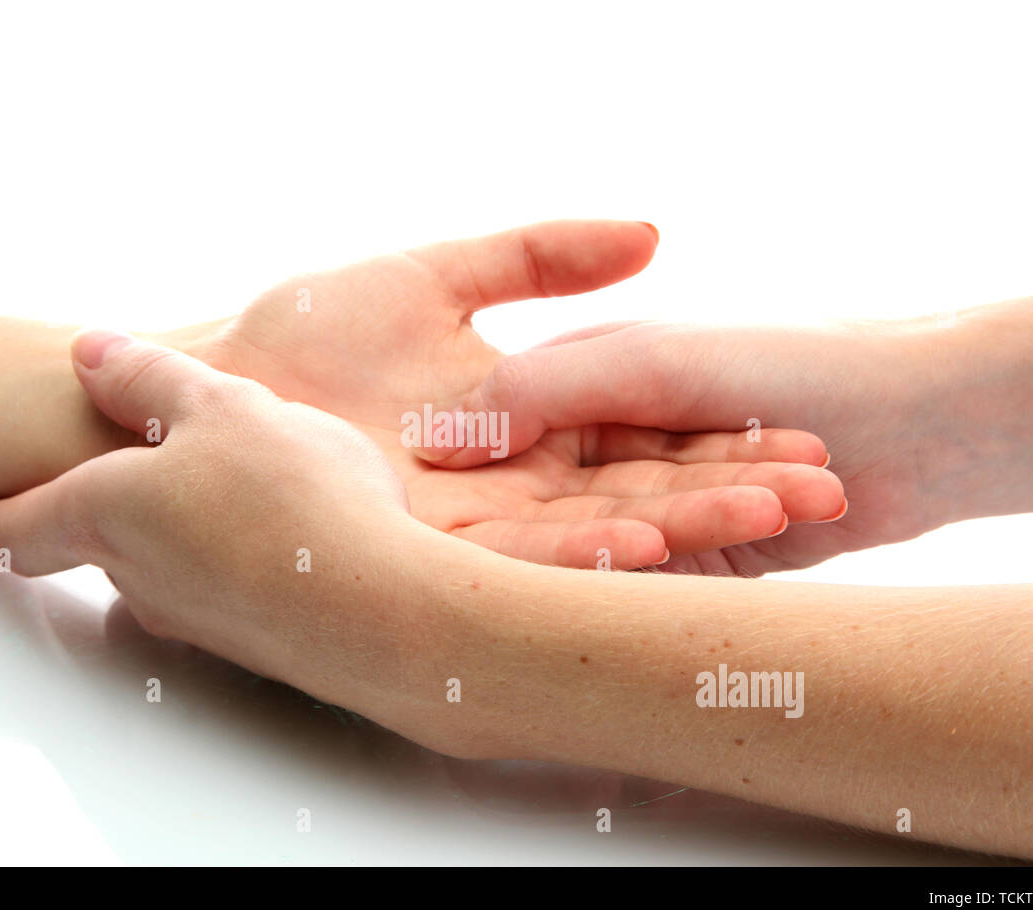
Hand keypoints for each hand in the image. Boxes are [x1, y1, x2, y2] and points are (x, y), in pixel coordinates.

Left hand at [0, 332, 457, 743]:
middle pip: (96, 538)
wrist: (379, 611)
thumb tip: (88, 352)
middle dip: (125, 496)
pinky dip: (248, 556)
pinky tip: (308, 524)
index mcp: (102, 514)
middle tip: (175, 450)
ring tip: (263, 476)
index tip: (6, 480)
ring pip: (169, 563)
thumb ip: (148, 379)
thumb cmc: (291, 502)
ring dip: (195, 523)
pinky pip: (231, 588)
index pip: (3, 529)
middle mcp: (135, 578)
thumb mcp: (220, 407)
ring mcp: (195, 620)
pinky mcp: (254, 644)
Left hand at [166, 221, 844, 570]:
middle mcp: (504, 486)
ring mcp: (463, 526)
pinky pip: (505, 556)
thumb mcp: (433, 273)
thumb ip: (537, 255)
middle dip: (726, 492)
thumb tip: (650, 230)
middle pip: (631, 490)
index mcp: (524, 425)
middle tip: (827, 491)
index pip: (644, 438)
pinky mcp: (416, 551)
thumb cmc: (306, 330)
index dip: (724, 438)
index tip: (808, 440)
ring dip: (676, 522)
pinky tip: (641, 545)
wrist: (205, 384)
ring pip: (584, 530)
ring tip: (763, 517)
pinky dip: (575, 550)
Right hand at [417, 319, 959, 573]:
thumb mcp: (646, 358)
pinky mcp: (701, 562)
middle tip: (453, 569)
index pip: (498, 442)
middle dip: (519, 528)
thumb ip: (542, 388)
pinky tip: (615, 616)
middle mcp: (607, 452)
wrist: (922, 411)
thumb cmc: (786, 354)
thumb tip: (441, 441)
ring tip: (570, 590)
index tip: (404, 512)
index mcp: (582, 389)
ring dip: (592, 565)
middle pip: (542, 504)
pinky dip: (641, 598)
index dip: (458, 476)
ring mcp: (654, 507)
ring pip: (600, 550)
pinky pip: (654, 587)